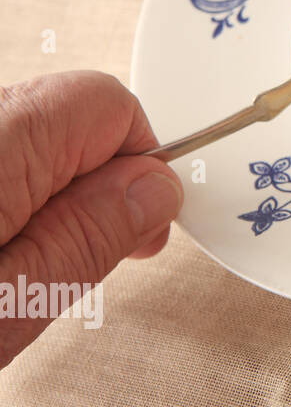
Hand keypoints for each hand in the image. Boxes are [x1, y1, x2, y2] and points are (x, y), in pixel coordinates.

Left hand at [0, 71, 181, 368]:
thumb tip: (158, 187)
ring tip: (19, 272)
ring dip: (41, 199)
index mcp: (0, 142)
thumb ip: (87, 236)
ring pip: (24, 144)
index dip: (142, 165)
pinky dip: (6, 201)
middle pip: (63, 119)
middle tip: (81, 264)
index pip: (107, 104)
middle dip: (92, 185)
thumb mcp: (9, 302)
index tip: (142, 230)